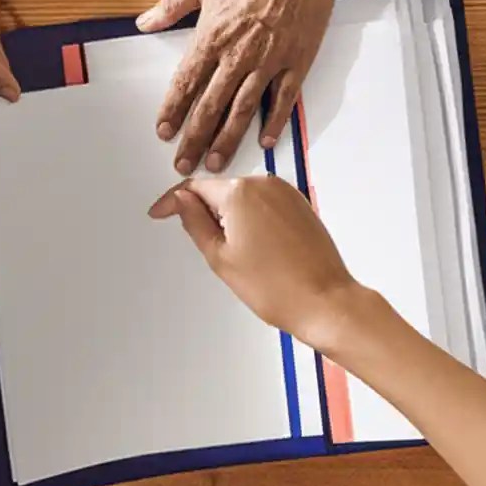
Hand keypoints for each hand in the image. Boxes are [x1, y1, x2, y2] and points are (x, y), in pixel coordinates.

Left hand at [136, 0, 357, 174]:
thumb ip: (172, 6)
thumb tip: (144, 22)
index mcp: (213, 34)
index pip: (186, 82)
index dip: (173, 110)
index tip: (163, 132)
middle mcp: (239, 52)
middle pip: (211, 105)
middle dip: (194, 137)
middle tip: (183, 164)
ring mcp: (270, 59)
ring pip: (244, 109)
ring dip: (227, 139)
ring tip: (215, 162)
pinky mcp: (297, 60)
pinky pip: (284, 99)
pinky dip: (275, 122)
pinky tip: (265, 142)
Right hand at [147, 175, 364, 348]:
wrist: (324, 302)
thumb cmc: (277, 287)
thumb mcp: (220, 257)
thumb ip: (195, 221)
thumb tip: (182, 200)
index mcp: (240, 192)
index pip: (194, 187)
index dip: (173, 201)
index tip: (160, 212)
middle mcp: (265, 184)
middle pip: (221, 191)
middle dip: (207, 212)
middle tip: (209, 249)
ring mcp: (287, 193)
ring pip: (244, 197)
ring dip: (232, 217)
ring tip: (241, 257)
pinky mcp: (301, 205)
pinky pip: (266, 204)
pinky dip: (255, 220)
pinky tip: (259, 250)